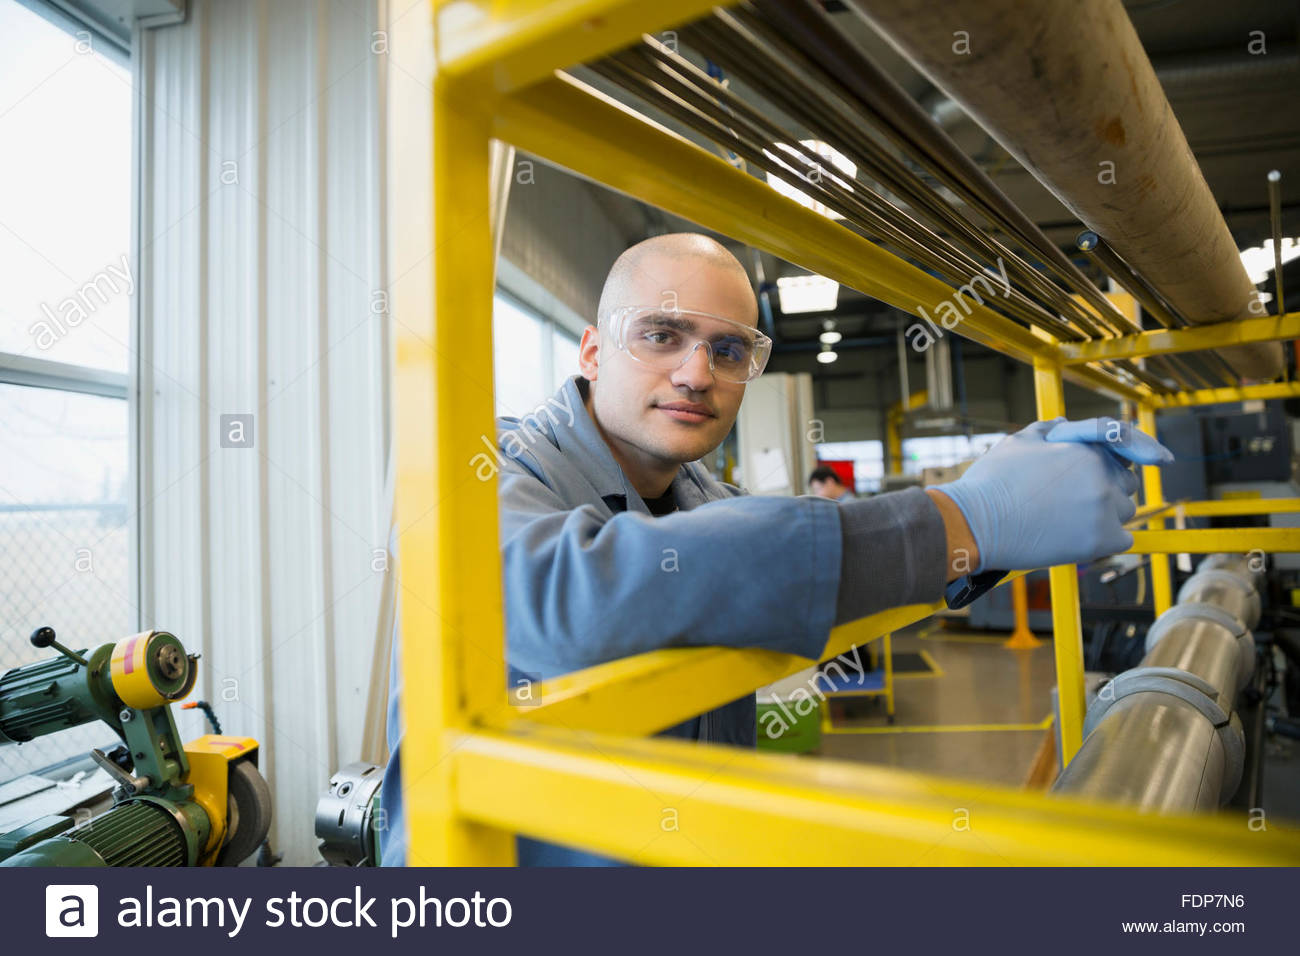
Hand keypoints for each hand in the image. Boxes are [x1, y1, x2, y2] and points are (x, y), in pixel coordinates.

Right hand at [928, 417, 1172, 572]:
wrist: (976, 523)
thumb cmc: (992, 483)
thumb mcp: (1018, 442)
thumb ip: (1048, 430)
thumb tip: (1065, 425)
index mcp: (1085, 448)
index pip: (1127, 444)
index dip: (1141, 450)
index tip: (1160, 458)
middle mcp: (1101, 475)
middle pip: (1126, 481)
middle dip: (1108, 486)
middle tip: (1075, 498)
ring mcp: (1104, 507)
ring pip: (1125, 510)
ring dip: (1107, 513)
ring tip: (1068, 519)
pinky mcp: (1102, 539)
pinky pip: (1123, 538)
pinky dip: (1106, 538)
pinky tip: (1077, 537)